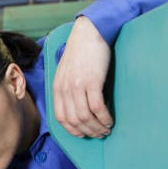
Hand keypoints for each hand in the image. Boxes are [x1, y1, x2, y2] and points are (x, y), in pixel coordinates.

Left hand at [53, 15, 112, 137]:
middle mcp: (65, 89)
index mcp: (57, 88)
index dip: (72, 129)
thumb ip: (67, 88)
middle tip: (99, 134)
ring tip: (106, 129)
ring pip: (85, 116)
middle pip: (74, 120)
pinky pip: (97, 107)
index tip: (82, 135)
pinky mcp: (92, 82)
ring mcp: (77, 86)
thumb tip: (75, 106)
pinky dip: (104, 118)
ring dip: (97, 127)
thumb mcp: (66, 71)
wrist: (89, 33)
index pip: (60, 117)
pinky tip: (110, 120)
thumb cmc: (81, 52)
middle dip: (87, 131)